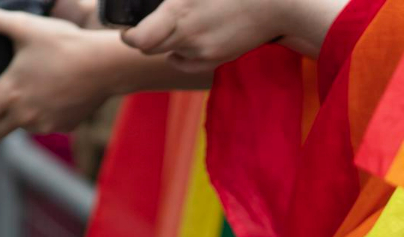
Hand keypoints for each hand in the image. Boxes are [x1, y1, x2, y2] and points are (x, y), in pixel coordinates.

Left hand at [0, 6, 116, 148]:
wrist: (106, 65)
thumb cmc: (66, 45)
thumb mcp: (23, 26)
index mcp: (9, 94)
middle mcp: (24, 116)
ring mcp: (45, 124)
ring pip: (18, 125)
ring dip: (11, 117)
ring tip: (18, 95)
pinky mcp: (63, 125)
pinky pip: (43, 123)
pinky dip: (37, 113)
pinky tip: (47, 94)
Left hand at [121, 0, 342, 71]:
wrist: (276, 5)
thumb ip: (174, 2)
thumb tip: (165, 4)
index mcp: (179, 11)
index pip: (141, 39)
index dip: (130, 36)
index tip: (128, 30)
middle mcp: (188, 36)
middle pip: (150, 49)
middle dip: (144, 39)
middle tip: (145, 26)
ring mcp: (203, 51)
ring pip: (170, 54)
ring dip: (166, 42)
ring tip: (175, 25)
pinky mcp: (217, 59)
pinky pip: (188, 63)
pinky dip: (183, 53)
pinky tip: (190, 38)